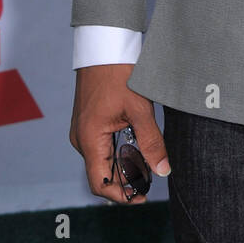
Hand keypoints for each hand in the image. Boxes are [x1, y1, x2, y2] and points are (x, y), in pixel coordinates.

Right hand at [69, 63, 169, 205]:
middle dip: (127, 180)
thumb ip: (152, 142)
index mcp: (88, 139)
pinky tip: (138, 143)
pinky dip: (119, 150)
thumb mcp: (140, 109)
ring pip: (103, 160)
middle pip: (102, 173)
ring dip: (125, 164)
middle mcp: (81, 139)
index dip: (121, 195)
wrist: (104, 45)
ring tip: (148, 158)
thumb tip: (163, 171)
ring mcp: (83, 130)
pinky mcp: (89, 122)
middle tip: (152, 176)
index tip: (143, 196)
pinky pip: (102, 146)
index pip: (100, 183)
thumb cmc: (119, 73)